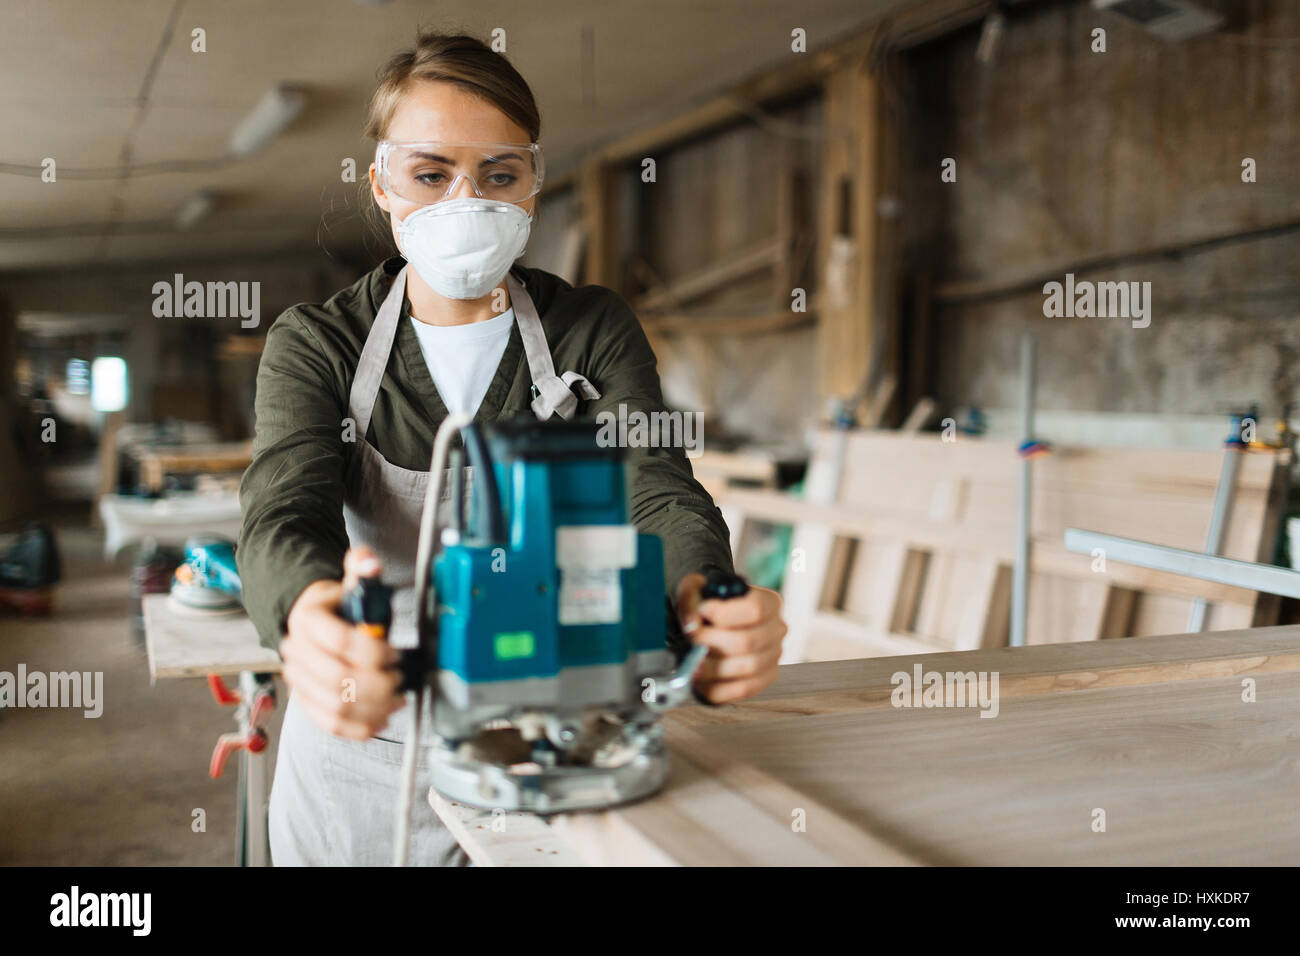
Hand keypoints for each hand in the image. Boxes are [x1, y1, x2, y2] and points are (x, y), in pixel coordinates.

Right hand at [280, 547, 404, 739]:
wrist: (313, 622)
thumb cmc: (339, 605)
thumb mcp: (350, 582)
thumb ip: (362, 569)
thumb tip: (370, 562)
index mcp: (307, 621)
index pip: (339, 641)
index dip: (373, 650)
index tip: (396, 653)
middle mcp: (297, 652)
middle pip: (338, 679)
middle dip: (377, 683)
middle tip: (400, 679)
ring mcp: (298, 681)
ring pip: (336, 706)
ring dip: (373, 707)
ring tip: (397, 699)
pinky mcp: (307, 702)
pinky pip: (330, 723)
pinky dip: (359, 727)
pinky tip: (382, 718)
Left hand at [675, 573, 786, 703]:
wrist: (712, 625)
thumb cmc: (707, 606)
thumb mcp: (695, 590)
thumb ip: (690, 600)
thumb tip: (692, 625)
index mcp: (768, 602)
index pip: (755, 609)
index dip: (724, 614)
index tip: (702, 611)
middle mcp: (776, 629)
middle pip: (748, 642)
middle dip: (712, 643)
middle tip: (691, 640)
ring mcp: (773, 656)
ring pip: (747, 668)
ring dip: (712, 667)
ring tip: (693, 662)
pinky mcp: (764, 679)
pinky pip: (743, 689)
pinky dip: (718, 687)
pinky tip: (702, 679)